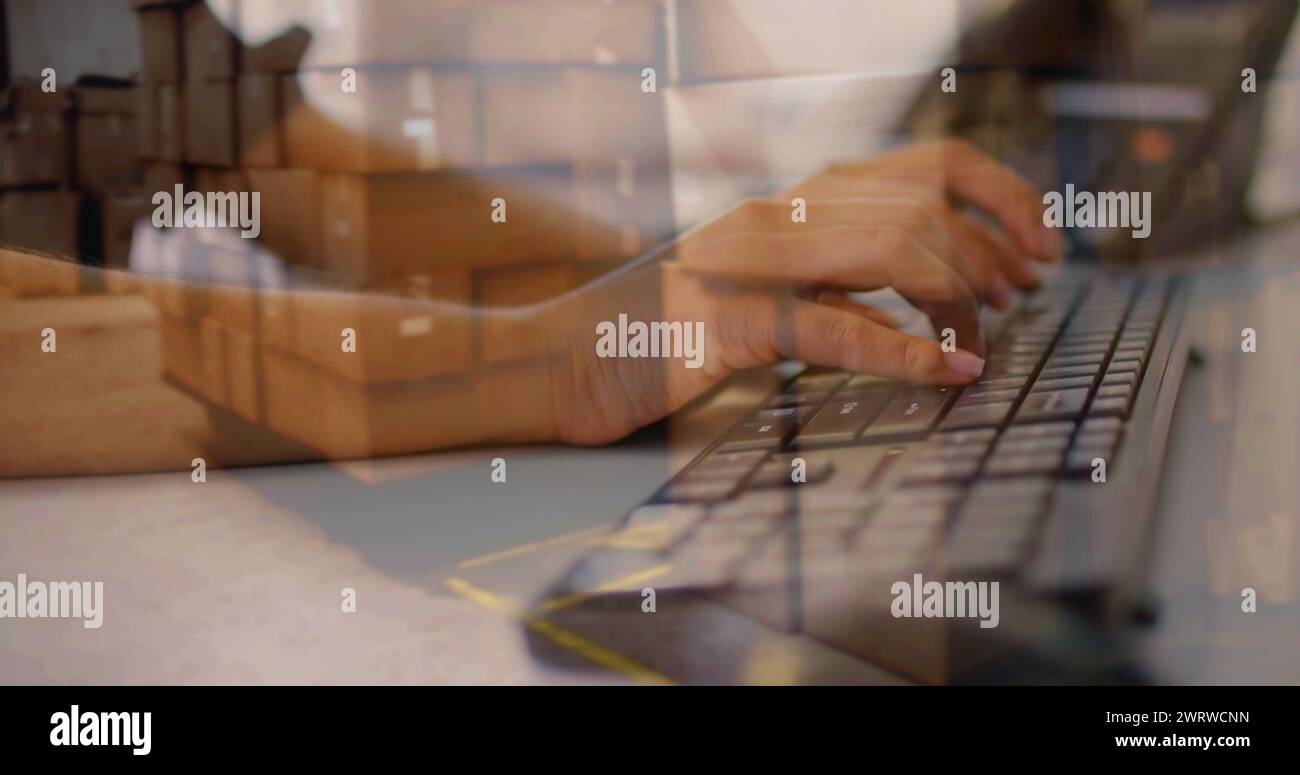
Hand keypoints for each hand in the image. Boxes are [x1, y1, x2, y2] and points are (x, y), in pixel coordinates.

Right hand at [538, 140, 1061, 444]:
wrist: (563, 358)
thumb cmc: (661, 332)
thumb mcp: (764, 288)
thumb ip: (834, 274)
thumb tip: (925, 287)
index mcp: (793, 201)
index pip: (923, 164)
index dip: (999, 194)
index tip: (1037, 243)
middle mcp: (778, 217)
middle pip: (920, 201)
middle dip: (992, 247)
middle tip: (1019, 293)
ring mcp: (751, 265)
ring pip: (888, 250)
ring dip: (955, 293)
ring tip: (984, 331)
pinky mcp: (726, 321)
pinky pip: (830, 326)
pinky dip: (901, 350)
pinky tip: (945, 371)